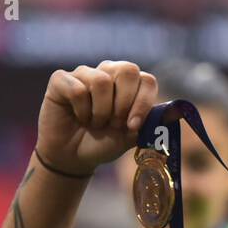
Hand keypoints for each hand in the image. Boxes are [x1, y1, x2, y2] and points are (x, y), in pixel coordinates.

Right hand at [35, 61, 158, 173]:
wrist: (73, 156)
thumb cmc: (103, 142)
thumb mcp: (129, 136)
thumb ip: (147, 123)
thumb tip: (167, 115)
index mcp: (129, 84)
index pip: (147, 80)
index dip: (143, 103)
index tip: (133, 126)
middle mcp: (108, 72)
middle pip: (128, 70)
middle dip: (124, 103)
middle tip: (114, 123)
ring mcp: (84, 73)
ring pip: (101, 81)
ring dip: (100, 111)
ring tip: (95, 122)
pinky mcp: (61, 79)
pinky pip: (77, 89)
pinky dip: (81, 110)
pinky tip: (79, 117)